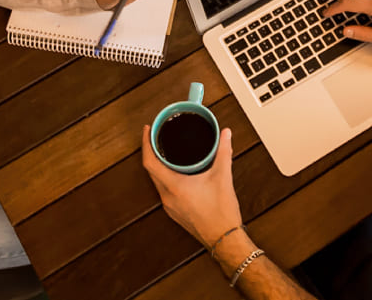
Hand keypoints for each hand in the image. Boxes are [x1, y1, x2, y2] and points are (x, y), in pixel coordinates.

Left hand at [141, 124, 242, 247]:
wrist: (225, 240)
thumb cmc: (222, 213)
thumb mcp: (223, 177)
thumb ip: (223, 152)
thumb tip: (226, 134)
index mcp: (174, 186)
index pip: (150, 162)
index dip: (145, 144)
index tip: (147, 130)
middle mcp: (167, 197)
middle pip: (151, 171)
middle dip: (152, 152)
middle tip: (156, 137)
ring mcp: (170, 206)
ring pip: (157, 182)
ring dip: (159, 167)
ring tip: (166, 152)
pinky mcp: (175, 213)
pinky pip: (164, 191)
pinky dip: (166, 179)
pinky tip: (177, 174)